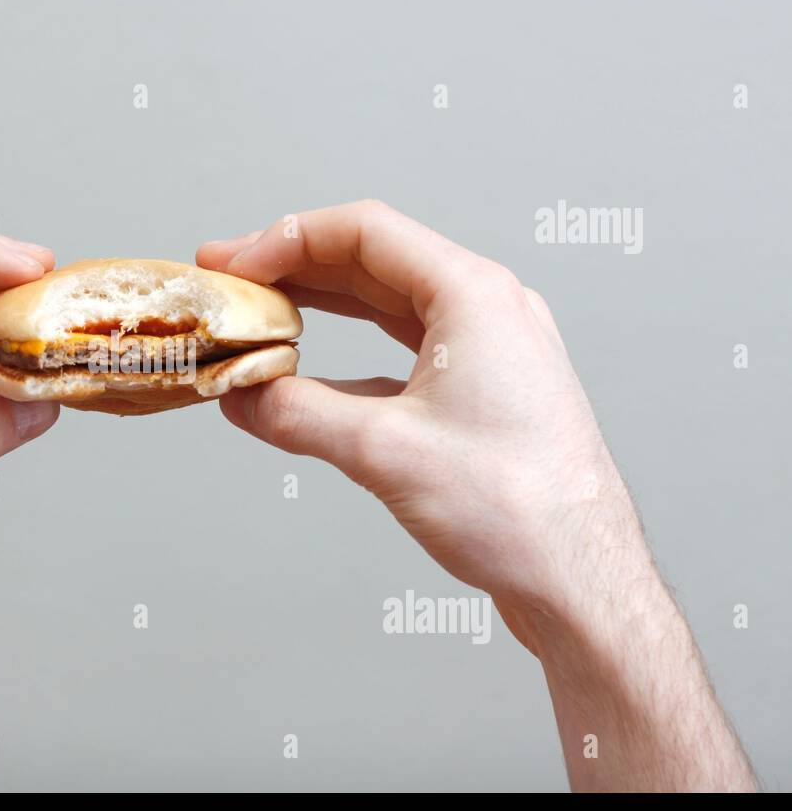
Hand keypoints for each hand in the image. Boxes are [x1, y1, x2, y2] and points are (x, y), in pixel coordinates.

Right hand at [199, 200, 755, 789]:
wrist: (580, 578)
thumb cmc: (517, 509)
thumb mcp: (383, 452)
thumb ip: (298, 414)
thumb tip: (242, 396)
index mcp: (474, 296)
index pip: (364, 232)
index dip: (286, 240)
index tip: (234, 265)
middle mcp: (488, 310)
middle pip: (373, 262)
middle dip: (295, 268)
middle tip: (230, 279)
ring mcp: (489, 352)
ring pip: (387, 306)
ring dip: (321, 308)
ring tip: (261, 315)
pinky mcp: (482, 394)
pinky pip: (402, 354)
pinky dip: (348, 358)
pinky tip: (308, 379)